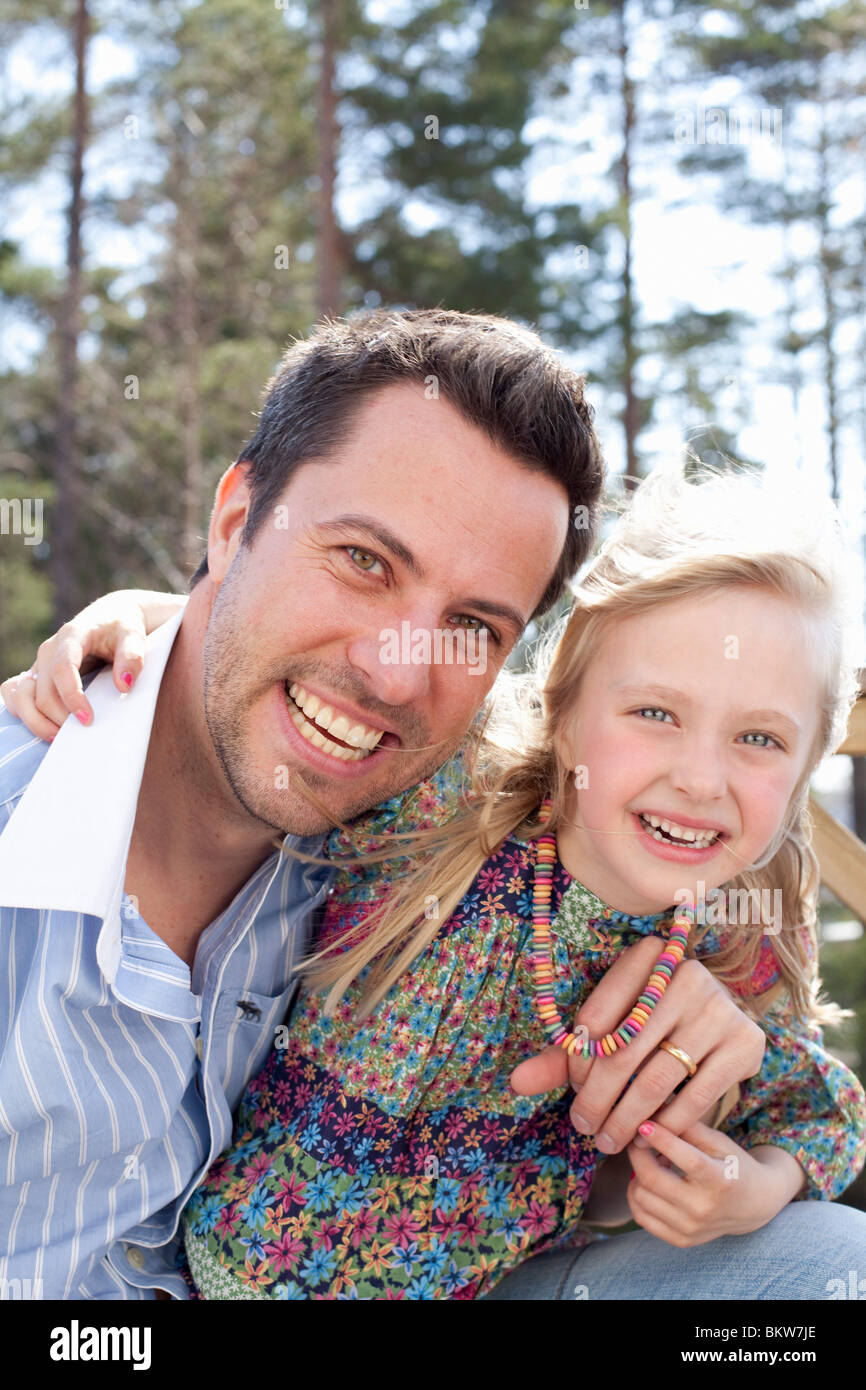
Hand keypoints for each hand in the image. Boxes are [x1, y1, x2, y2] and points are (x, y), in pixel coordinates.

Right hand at [0, 589, 183, 739]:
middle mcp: (49, 650)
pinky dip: (24, 713)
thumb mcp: (134, 635)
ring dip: (37, 721)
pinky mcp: (36, 674)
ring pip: (21, 697)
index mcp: (71, 636)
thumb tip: (123, 685)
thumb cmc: (122, 627)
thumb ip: (132, 656)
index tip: (88, 720)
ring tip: (61, 739)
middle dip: (59, 718)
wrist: (109, 618)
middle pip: (42, 691)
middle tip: (83, 736)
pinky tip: (45, 727)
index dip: (72, 696)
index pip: (62, 668)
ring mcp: (39, 663)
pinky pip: (14, 694)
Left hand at [511, 936, 765, 1151]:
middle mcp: (686, 974)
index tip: (573, 1091)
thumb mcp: (614, 1024)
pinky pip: (694, 1097)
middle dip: (597, 1099)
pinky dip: (666, 1123)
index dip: (577, 1063)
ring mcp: (720, 1009)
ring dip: (625, 1119)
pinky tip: (647, 1135)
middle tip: (584, 1128)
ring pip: (655, 1078)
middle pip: (623, 1051)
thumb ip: (566, 1053)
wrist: (729, 1018)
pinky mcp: (745, 1044)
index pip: (595, 1019)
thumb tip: (517, 1082)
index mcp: (647, 956)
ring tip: (608, 1141)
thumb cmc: (655, 1020)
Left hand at [626, 1119, 805, 1245]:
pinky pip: (641, 1217)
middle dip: (637, 1153)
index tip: (643, 1123)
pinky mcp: (680, 1240)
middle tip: (636, 1138)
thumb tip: (654, 1111)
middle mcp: (704, 1209)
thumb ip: (689, 1126)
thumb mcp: (719, 1142)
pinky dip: (636, 1195)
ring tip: (651, 1160)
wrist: (754, 1205)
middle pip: (653, 1179)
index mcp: (721, 1182)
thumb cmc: (734, 1165)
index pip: (686, 1159)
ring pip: (640, 1196)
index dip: (661, 1139)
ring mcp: (691, 1229)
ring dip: (637, 1173)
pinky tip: (648, 1182)